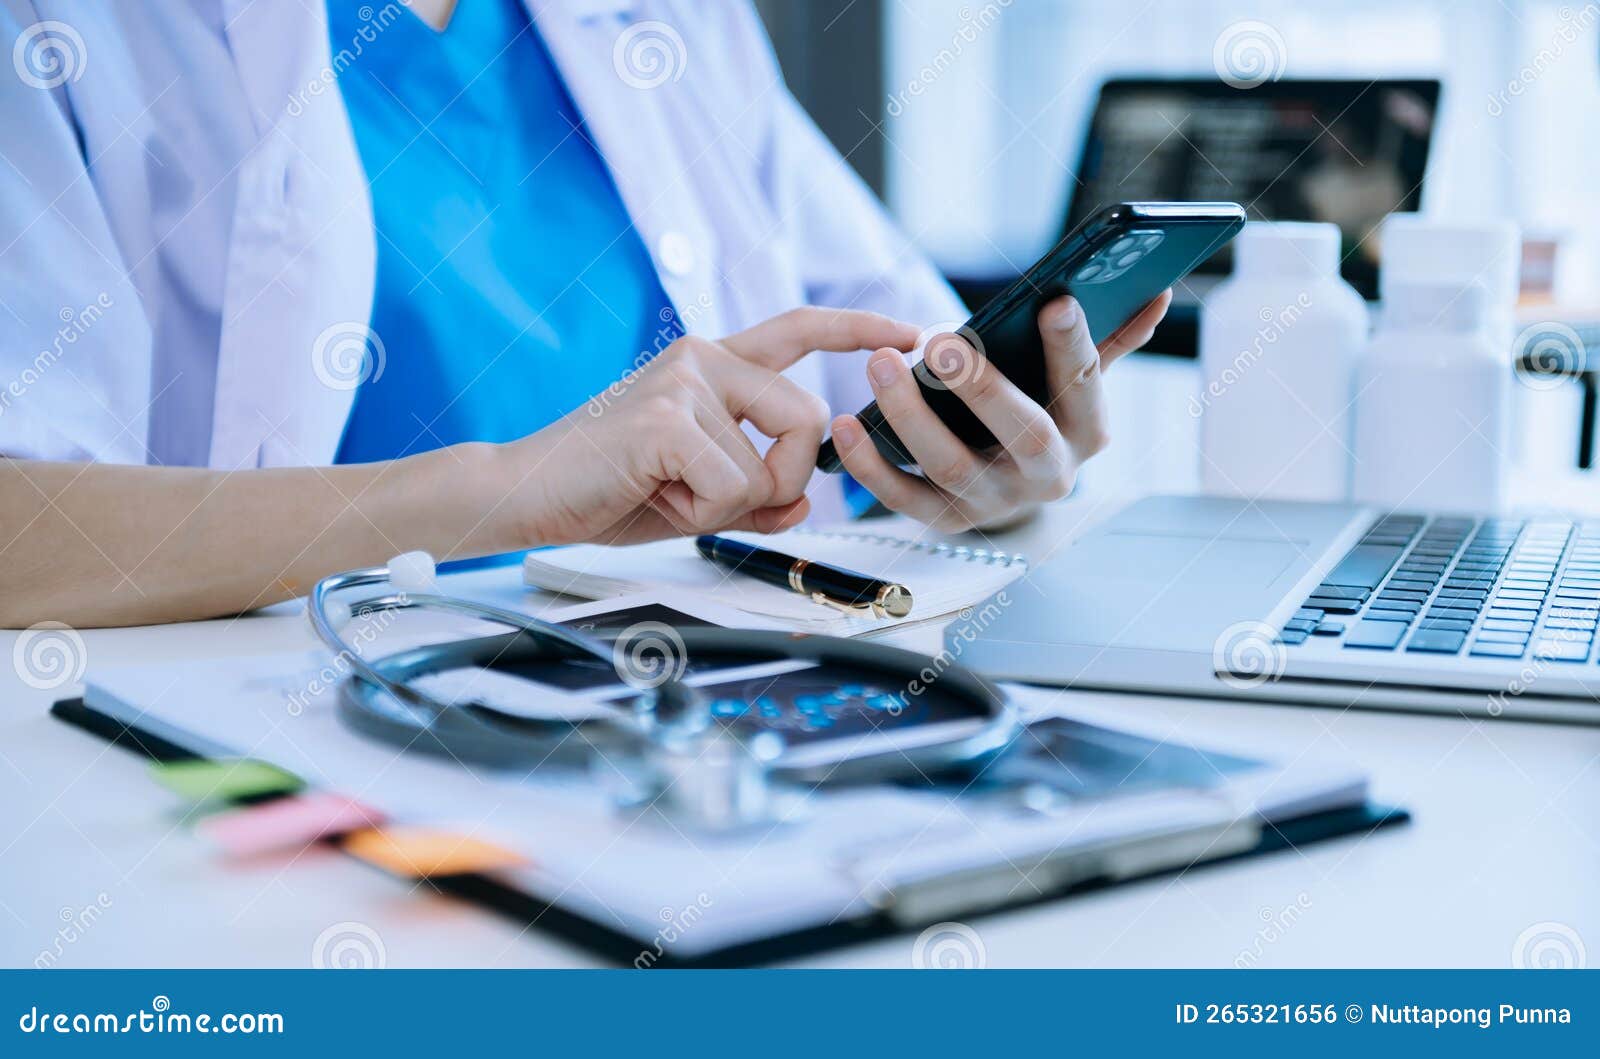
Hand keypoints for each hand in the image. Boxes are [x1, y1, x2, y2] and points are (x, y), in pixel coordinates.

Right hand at [500, 308, 917, 546]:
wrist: (525, 494)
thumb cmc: (606, 488)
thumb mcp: (697, 494)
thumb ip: (757, 492)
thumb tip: (807, 499)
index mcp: (712, 364)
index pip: (798, 330)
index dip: (856, 329)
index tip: (906, 332)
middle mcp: (703, 358)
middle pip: (809, 419)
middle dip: (786, 479)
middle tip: (720, 498)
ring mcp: (685, 382)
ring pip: (770, 464)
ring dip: (729, 503)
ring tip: (668, 491)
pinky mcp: (667, 418)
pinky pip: (732, 485)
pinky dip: (701, 512)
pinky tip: (653, 495)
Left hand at [829, 291, 1171, 530]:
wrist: (1008, 488)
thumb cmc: (1038, 412)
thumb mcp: (1073, 382)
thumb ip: (1110, 338)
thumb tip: (1158, 293)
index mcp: (1088, 431)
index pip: (1085, 383)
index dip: (1072, 345)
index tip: (1055, 300)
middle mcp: (1049, 474)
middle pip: (1023, 433)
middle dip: (983, 387)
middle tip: (942, 342)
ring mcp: (996, 503)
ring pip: (954, 466)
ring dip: (912, 416)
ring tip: (880, 365)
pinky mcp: (946, 522)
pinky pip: (903, 498)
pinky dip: (870, 465)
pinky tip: (844, 425)